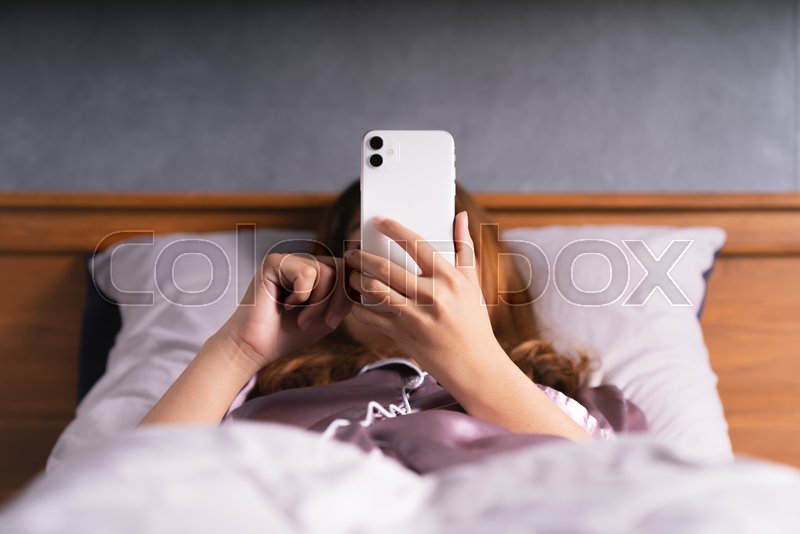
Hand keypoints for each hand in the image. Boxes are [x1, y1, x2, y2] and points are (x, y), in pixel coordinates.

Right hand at [216, 253, 351, 373]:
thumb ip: (344, 297)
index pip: (347, 270)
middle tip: (325, 322)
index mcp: (315, 272)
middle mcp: (302, 261)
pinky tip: (285, 305)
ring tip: (302, 319)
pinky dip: (303, 297)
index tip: (334, 320)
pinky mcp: (274, 262)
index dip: (348, 295)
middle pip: (341, 268)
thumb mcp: (326, 316)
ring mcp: (288, 259)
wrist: (254, 348)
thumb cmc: (287, 335)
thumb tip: (364, 279)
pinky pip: (307, 273)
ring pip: (327, 271)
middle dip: (338, 300)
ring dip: (320, 303)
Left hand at [344, 212, 507, 391]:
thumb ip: (464, 246)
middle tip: (352, 252)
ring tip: (352, 275)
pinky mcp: (402, 334)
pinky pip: (370, 316)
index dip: (394, 229)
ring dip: (356, 279)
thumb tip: (460, 215)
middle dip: (363, 256)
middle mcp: (431, 295)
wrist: (474, 365)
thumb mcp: (473, 283)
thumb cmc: (473, 321)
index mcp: (449, 278)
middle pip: (386, 267)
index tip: (379, 220)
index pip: (417, 244)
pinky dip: (358, 307)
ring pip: (374, 289)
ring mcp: (415, 316)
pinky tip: (355, 301)